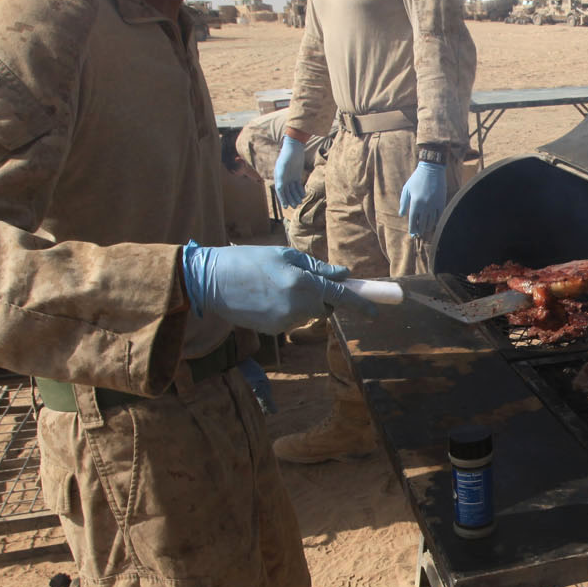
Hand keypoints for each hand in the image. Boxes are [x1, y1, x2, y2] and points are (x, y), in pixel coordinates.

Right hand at [179, 241, 375, 331]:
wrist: (212, 282)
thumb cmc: (248, 261)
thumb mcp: (284, 256)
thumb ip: (317, 267)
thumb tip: (344, 275)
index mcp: (302, 282)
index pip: (339, 296)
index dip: (360, 304)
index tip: (376, 312)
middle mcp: (297, 305)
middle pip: (325, 306)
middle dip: (322, 296)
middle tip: (301, 281)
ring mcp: (286, 321)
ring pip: (308, 313)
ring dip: (302, 302)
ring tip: (274, 286)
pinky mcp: (275, 330)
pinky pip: (292, 320)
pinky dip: (286, 309)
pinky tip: (266, 298)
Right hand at [272, 136, 302, 208]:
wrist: (294, 148)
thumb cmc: (287, 156)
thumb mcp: (283, 167)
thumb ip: (281, 177)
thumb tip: (280, 189)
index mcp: (278, 177)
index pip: (280, 191)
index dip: (282, 199)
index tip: (285, 207)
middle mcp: (283, 178)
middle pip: (286, 192)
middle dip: (290, 199)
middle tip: (295, 206)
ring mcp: (290, 177)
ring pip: (292, 190)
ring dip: (295, 196)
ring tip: (299, 202)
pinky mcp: (297, 175)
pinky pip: (298, 186)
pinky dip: (300, 191)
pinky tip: (303, 195)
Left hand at [398, 160, 446, 238]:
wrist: (432, 169)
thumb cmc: (416, 179)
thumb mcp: (406, 189)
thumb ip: (403, 203)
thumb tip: (401, 215)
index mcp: (415, 203)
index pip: (413, 221)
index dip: (412, 228)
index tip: (412, 233)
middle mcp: (424, 206)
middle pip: (422, 224)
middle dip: (420, 230)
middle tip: (419, 233)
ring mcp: (434, 205)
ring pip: (431, 222)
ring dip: (428, 227)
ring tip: (426, 229)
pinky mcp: (441, 202)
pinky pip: (439, 216)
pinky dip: (436, 221)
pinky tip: (434, 223)